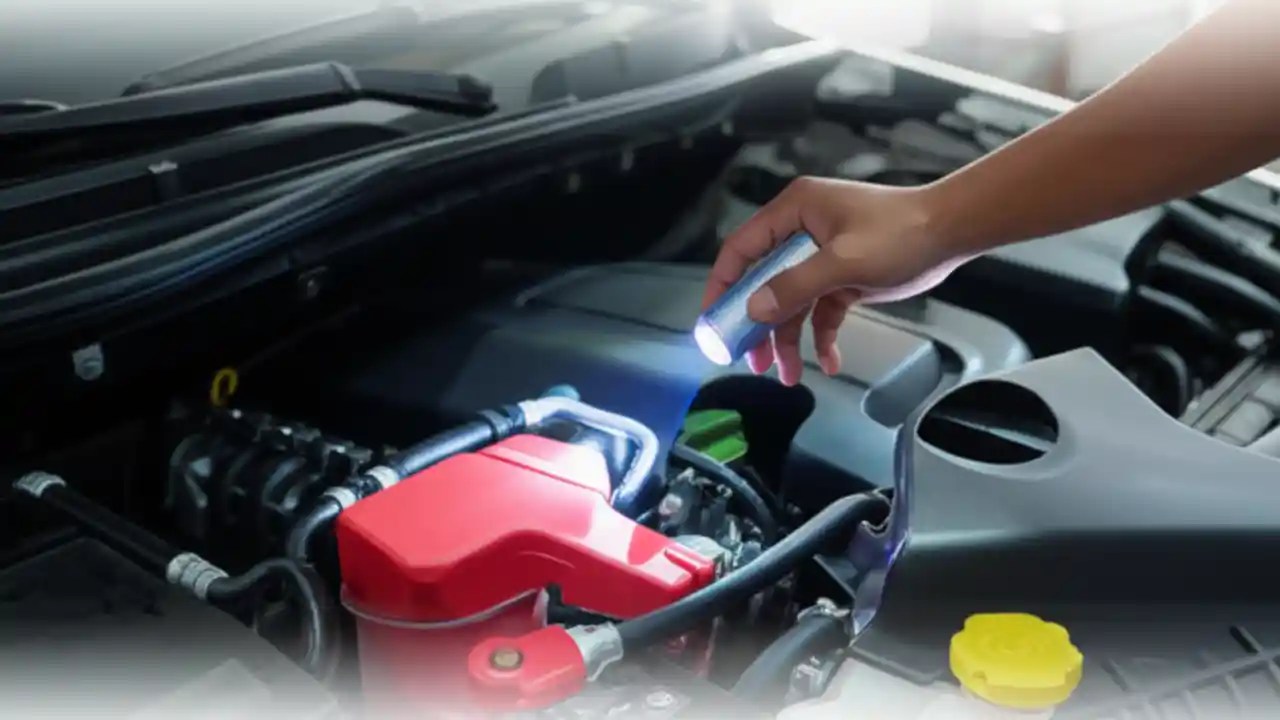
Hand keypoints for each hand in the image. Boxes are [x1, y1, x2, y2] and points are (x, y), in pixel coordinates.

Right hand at [702, 177, 967, 384]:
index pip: (741, 249)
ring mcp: (822, 256)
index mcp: (793, 212)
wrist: (952, 232)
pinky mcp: (844, 277)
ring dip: (789, 340)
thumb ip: (796, 285)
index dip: (722, 286)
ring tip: (789, 376)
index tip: (712, 323)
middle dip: (759, 326)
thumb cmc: (900, 234)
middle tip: (752, 362)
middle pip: (764, 283)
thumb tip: (754, 310)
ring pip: (792, 304)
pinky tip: (831, 362)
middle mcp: (801, 232)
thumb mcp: (844, 261)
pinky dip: (823, 337)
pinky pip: (821, 311)